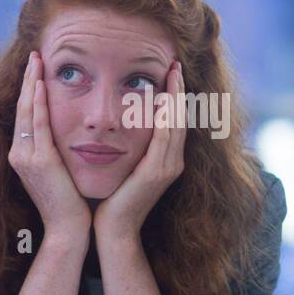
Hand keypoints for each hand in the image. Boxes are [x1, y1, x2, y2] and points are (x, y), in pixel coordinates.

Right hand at [7, 51, 90, 242]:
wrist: (69, 230)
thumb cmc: (72, 203)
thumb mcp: (61, 171)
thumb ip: (58, 151)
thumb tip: (69, 131)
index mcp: (24, 156)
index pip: (26, 114)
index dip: (30, 90)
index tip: (37, 68)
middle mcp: (19, 154)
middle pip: (22, 107)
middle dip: (28, 80)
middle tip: (34, 54)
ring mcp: (25, 158)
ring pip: (26, 111)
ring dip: (31, 83)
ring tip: (36, 61)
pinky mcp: (37, 162)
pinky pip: (36, 125)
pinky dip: (37, 103)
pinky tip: (40, 85)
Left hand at [94, 60, 186, 242]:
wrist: (113, 230)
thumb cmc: (112, 198)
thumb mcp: (125, 166)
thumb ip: (131, 147)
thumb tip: (120, 123)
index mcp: (166, 160)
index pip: (174, 121)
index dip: (175, 96)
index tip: (170, 72)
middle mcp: (173, 162)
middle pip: (181, 118)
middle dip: (179, 90)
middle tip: (176, 64)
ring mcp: (168, 167)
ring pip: (177, 124)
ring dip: (176, 96)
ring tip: (173, 73)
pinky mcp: (157, 172)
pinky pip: (165, 137)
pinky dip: (166, 116)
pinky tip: (164, 98)